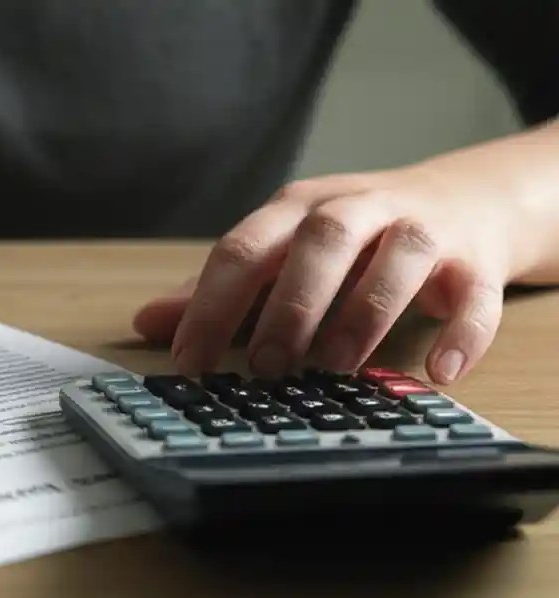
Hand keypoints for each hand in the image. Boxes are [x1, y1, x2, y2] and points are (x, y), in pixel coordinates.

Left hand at [133, 131, 558, 383]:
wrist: (467, 199)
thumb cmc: (353, 238)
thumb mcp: (280, 254)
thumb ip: (219, 289)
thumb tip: (146, 323)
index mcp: (297, 210)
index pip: (243, 250)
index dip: (210, 306)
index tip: (189, 365)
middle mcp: (358, 209)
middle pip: (321, 241)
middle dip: (290, 305)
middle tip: (266, 366)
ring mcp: (421, 229)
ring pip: (397, 257)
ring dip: (364, 314)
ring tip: (337, 369)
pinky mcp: (475, 261)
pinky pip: (475, 295)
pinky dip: (461, 334)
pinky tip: (439, 372)